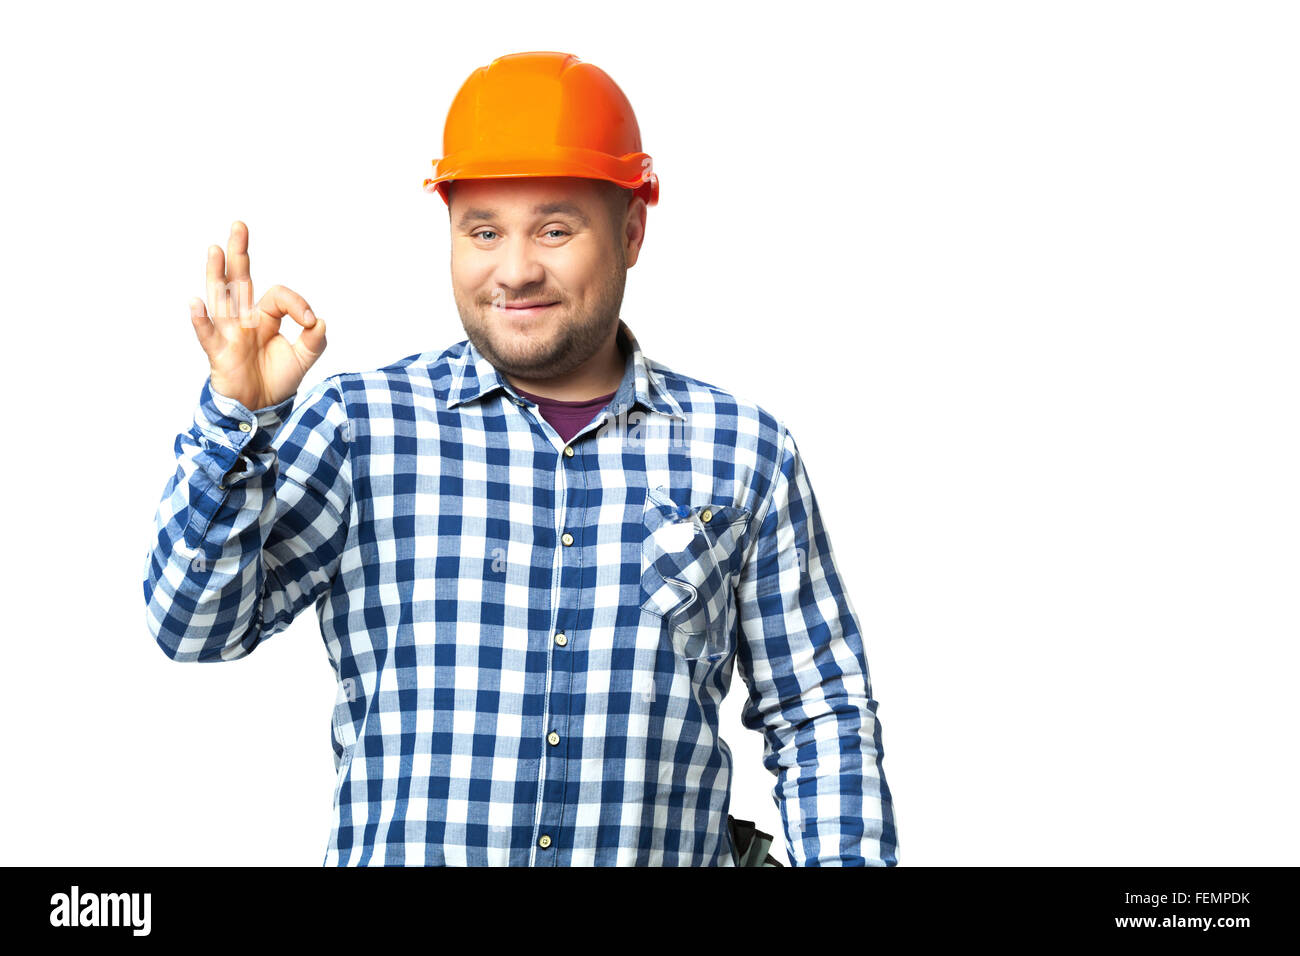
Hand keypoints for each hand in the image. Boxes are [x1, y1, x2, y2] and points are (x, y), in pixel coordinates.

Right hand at [191, 220, 326, 410]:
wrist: (261, 408)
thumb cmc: (276, 379)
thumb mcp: (303, 359)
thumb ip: (315, 340)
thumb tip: (319, 321)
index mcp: (263, 317)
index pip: (277, 296)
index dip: (296, 303)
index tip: (309, 321)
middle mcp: (243, 320)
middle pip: (239, 281)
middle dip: (239, 253)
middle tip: (239, 226)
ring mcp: (229, 334)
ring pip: (221, 300)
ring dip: (217, 276)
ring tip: (215, 250)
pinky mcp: (219, 353)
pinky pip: (208, 335)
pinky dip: (201, 321)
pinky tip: (195, 304)